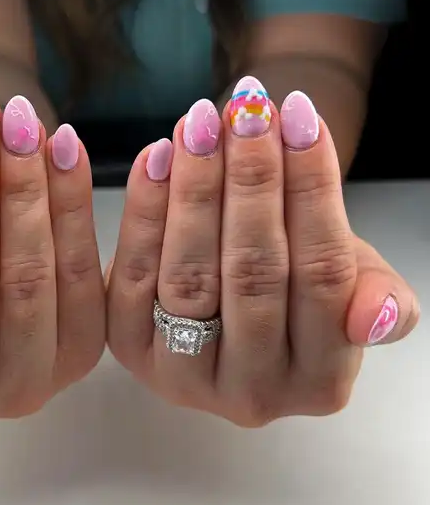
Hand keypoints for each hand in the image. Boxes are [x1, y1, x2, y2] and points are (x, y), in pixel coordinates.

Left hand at [107, 78, 419, 425]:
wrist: (238, 303)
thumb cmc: (302, 285)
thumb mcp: (356, 287)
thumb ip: (376, 297)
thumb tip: (375, 315)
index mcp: (319, 384)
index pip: (323, 276)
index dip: (313, 190)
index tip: (301, 115)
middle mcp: (250, 395)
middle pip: (253, 275)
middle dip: (252, 181)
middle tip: (248, 109)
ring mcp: (182, 378)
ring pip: (190, 275)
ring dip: (195, 190)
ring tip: (201, 122)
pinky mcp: (127, 351)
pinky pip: (133, 274)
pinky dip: (144, 211)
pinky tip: (157, 154)